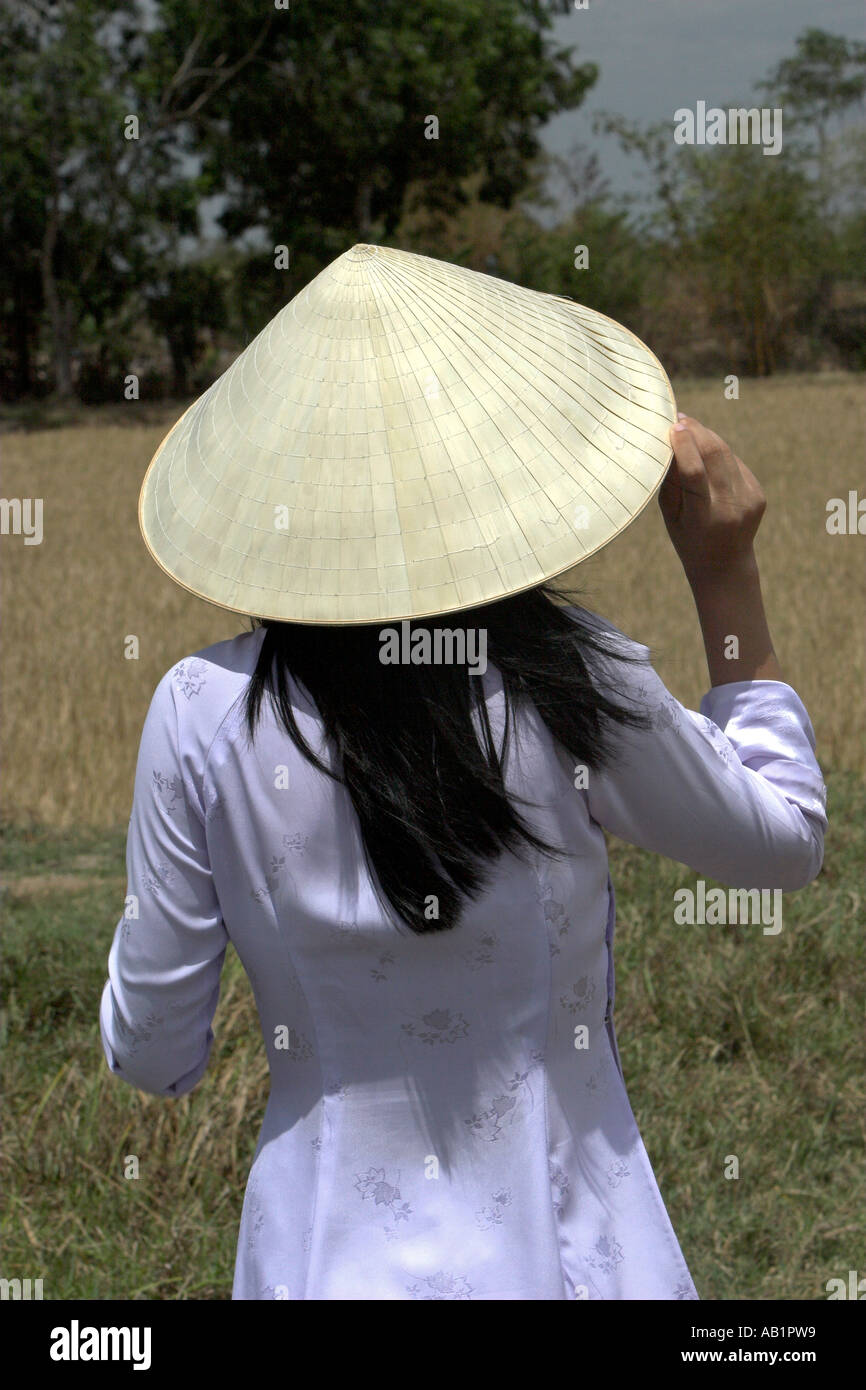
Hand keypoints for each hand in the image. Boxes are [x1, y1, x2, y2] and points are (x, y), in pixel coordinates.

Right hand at [659, 413, 766, 587]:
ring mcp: (749, 499)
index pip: (695, 473)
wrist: (725, 564)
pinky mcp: (758, 494)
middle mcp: (731, 507)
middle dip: (697, 431)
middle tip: (679, 419)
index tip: (672, 427)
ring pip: (727, 454)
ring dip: (707, 436)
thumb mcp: (671, 516)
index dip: (684, 446)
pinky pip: (735, 463)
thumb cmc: (688, 539)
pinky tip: (705, 450)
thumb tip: (669, 442)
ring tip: (688, 427)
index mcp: (704, 517)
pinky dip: (719, 453)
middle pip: (716, 455)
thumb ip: (671, 481)